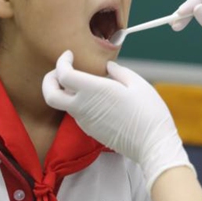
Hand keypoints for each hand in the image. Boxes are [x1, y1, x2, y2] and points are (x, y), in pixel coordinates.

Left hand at [42, 51, 192, 190]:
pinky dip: (79, 102)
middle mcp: (83, 107)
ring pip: (63, 104)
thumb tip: (107, 68)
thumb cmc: (148, 112)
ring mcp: (84, 121)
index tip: (69, 55)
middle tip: (61, 70)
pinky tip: (97, 98)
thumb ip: (118, 72)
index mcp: (93, 90)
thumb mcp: (136, 84)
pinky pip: (77, 113)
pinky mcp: (90, 130)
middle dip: (49, 79)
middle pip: (50, 94)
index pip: (63, 74)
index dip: (61, 61)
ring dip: (66, 91)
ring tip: (86, 81)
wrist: (152, 145)